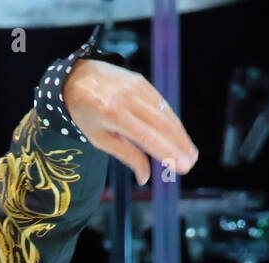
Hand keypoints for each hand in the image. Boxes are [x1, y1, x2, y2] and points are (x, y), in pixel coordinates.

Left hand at [64, 57, 197, 185]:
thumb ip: (125, 156)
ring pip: (165, 113)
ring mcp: (136, 87)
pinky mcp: (141, 82)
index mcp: (113, 114)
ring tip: (190, 152)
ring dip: (180, 134)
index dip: (167, 152)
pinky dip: (172, 121)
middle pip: (162, 124)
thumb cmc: (86, 114)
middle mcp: (127, 98)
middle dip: (179, 145)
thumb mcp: (99, 139)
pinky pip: (161, 104)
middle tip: (191, 163)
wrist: (76, 77)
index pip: (147, 137)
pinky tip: (179, 135)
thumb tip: (144, 178)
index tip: (182, 167)